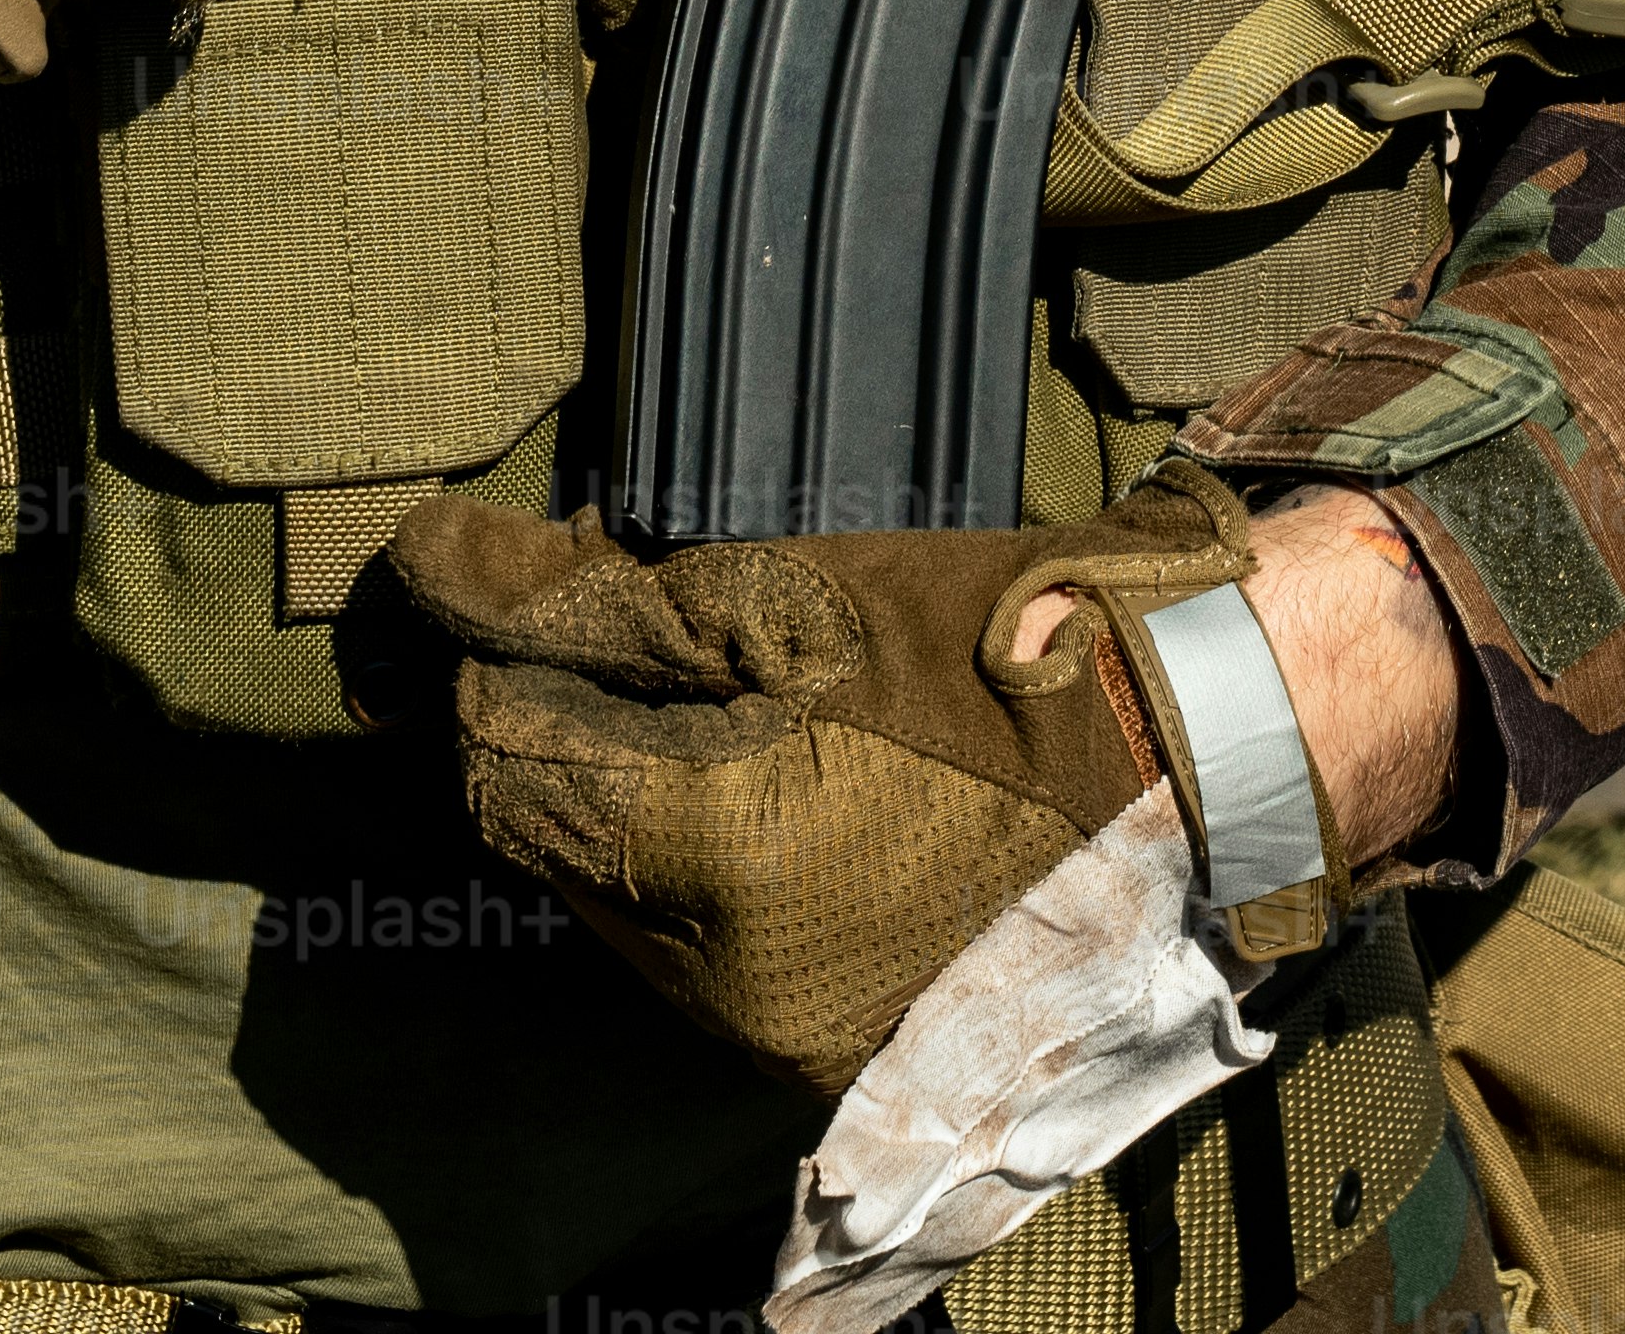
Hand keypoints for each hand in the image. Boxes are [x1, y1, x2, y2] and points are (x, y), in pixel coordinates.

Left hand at [374, 474, 1296, 1094]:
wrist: (1194, 760)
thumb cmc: (1003, 653)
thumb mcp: (792, 592)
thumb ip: (590, 597)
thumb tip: (430, 564)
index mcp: (706, 858)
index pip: (499, 773)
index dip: (489, 669)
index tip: (522, 593)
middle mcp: (723, 985)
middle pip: (552, 853)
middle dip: (571, 742)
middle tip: (652, 641)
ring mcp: (778, 1040)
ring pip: (624, 916)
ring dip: (637, 817)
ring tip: (740, 718)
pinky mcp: (833, 1059)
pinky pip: (707, 967)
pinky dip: (714, 883)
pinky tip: (793, 803)